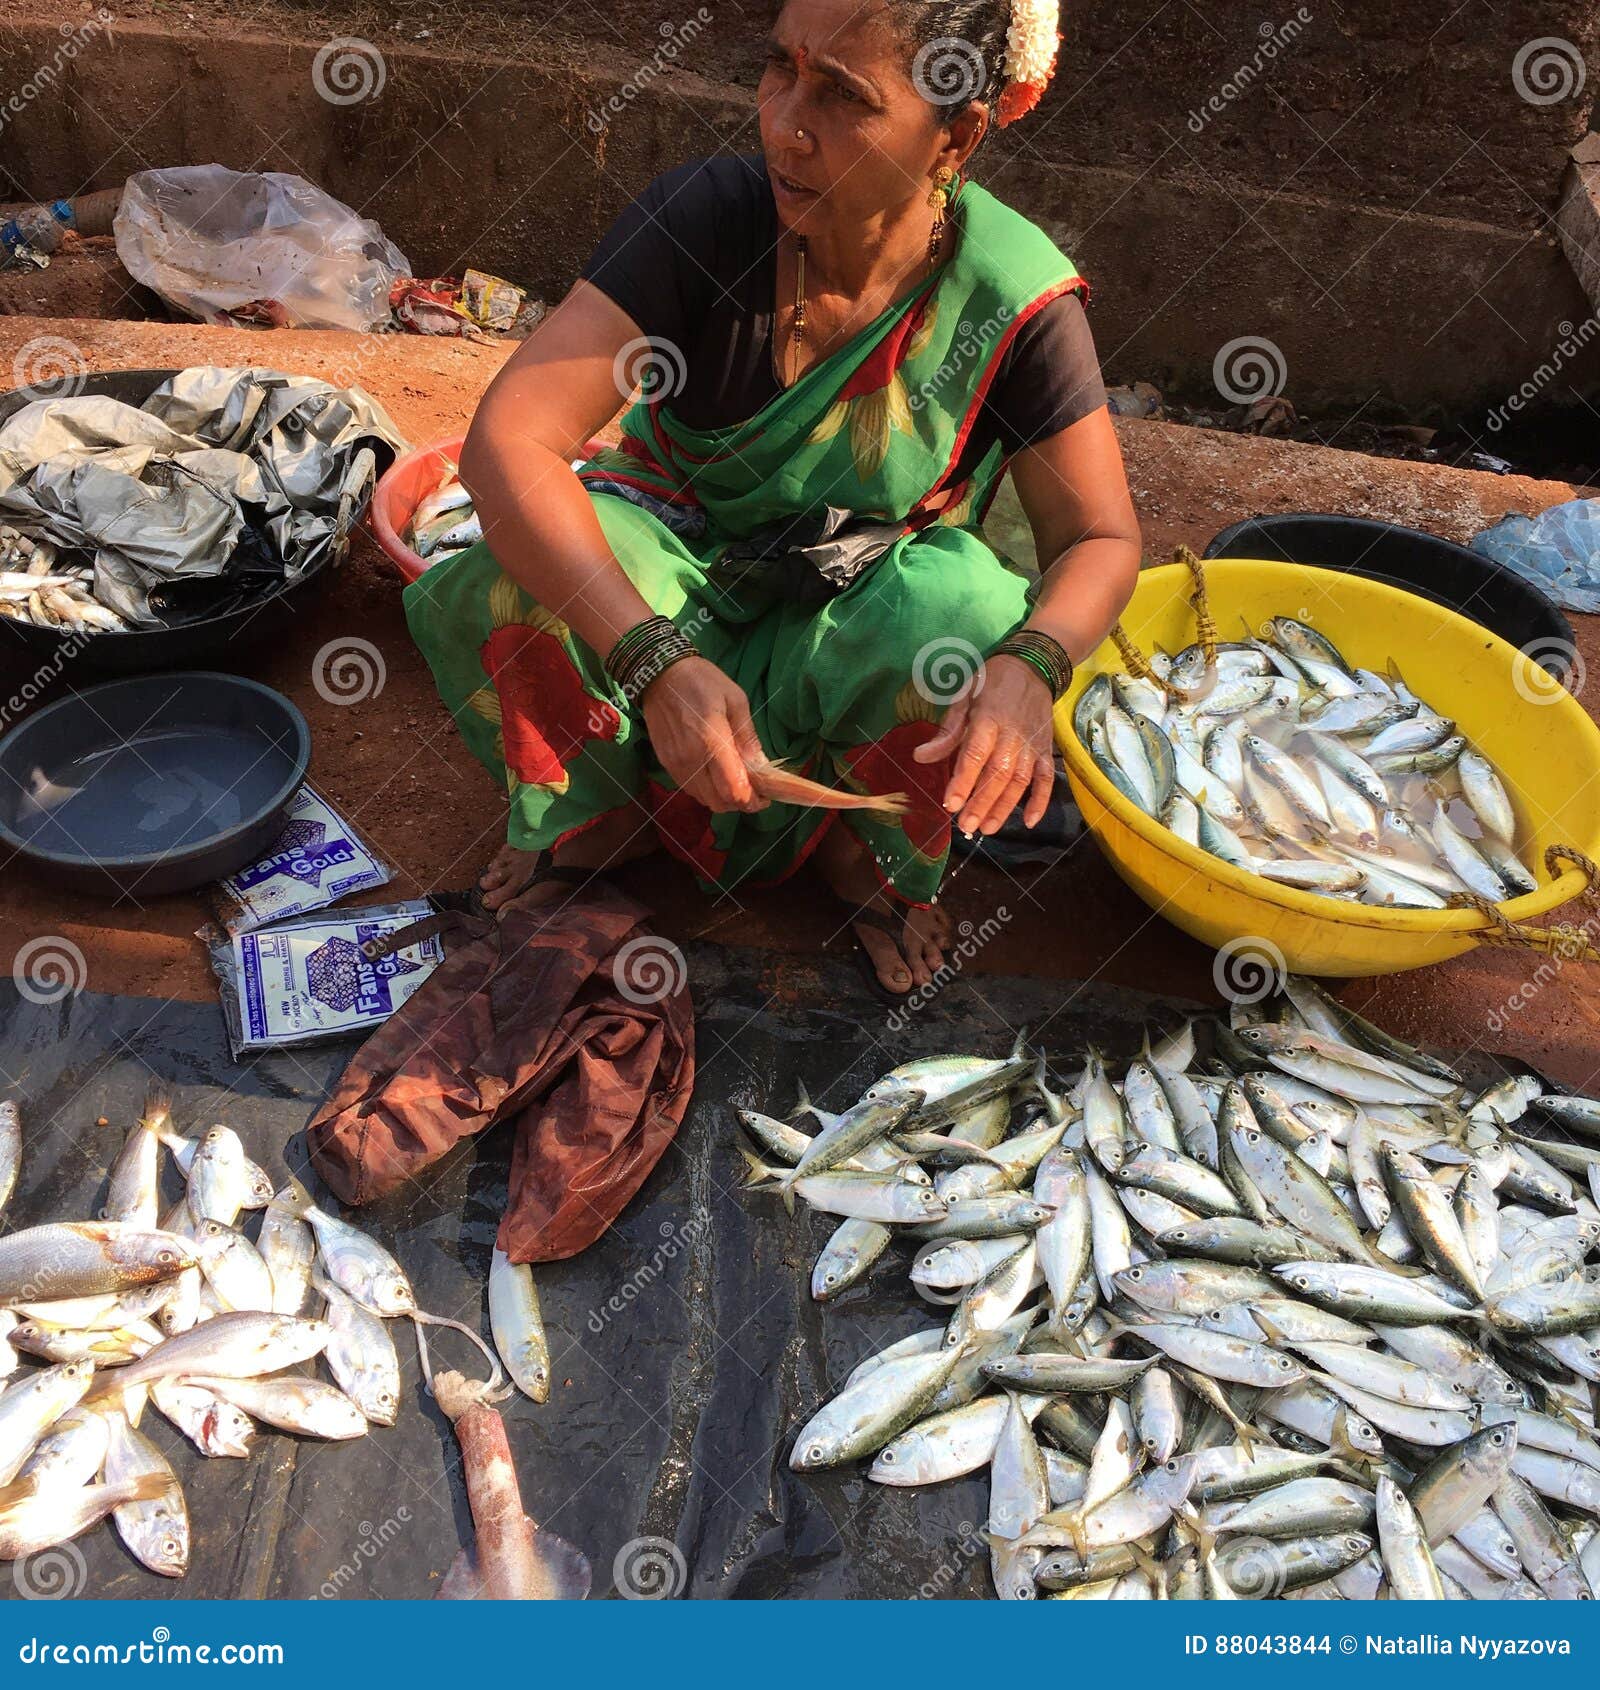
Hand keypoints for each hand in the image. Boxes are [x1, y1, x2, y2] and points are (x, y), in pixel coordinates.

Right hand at [641, 656, 769, 812]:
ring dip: (724, 799)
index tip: (765, 797)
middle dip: (741, 804)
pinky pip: (691, 790)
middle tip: (754, 792)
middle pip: (720, 802)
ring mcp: (676, 764)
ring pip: (705, 800)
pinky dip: (707, 791)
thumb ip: (748, 736)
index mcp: (712, 740)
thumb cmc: (701, 681)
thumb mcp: (735, 699)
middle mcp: (691, 759)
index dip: (752, 801)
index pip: (733, 790)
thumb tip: (761, 766)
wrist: (658, 673)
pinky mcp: (666, 764)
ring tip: (736, 784)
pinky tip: (716, 777)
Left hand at [913, 654, 1055, 835]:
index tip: (950, 804)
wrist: (1032, 667)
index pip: (975, 755)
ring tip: (987, 828)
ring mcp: (1032, 745)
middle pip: (998, 774)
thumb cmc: (990, 682)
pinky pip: (1047, 778)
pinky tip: (1030, 821)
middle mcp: (1012, 736)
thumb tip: (920, 757)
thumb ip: (946, 731)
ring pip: (1020, 781)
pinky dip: (1041, 800)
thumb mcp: (963, 697)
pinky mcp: (1046, 750)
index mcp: (988, 720)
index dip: (963, 781)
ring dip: (1005, 807)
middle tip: (966, 826)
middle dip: (982, 802)